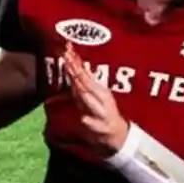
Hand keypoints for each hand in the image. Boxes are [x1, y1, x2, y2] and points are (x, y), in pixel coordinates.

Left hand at [61, 41, 128, 155]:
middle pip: (87, 84)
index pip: (84, 73)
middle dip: (77, 72)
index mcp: (98, 89)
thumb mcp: (93, 94)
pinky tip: (83, 118)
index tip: (66, 49)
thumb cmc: (102, 111)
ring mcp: (102, 113)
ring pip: (91, 102)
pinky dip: (89, 121)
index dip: (75, 61)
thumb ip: (82, 81)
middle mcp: (101, 98)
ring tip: (76, 83)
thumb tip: (70, 62)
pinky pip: (94, 124)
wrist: (117, 133)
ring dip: (84, 93)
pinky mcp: (101, 128)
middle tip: (68, 59)